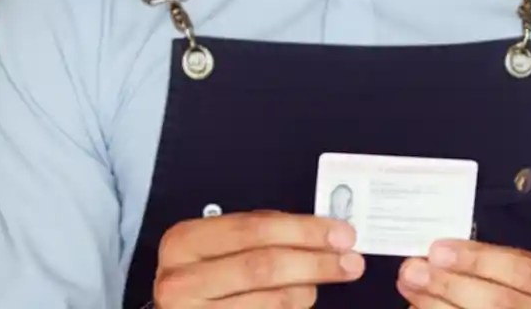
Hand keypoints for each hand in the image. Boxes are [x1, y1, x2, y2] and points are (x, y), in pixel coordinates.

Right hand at [153, 210, 363, 307]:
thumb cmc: (203, 278)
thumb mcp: (218, 247)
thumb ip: (259, 236)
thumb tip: (321, 231)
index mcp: (184, 242)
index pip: (253, 229)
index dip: (303, 230)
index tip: (340, 233)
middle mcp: (180, 280)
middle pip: (263, 266)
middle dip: (315, 261)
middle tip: (349, 260)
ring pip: (271, 300)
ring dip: (307, 290)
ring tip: (323, 281)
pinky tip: (302, 299)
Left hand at [397, 240, 530, 307]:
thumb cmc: (530, 287)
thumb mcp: (528, 268)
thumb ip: (491, 260)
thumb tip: (437, 252)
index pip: (526, 271)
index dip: (480, 260)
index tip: (438, 249)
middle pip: (500, 302)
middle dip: (450, 284)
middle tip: (413, 268)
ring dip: (436, 304)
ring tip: (410, 284)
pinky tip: (419, 306)